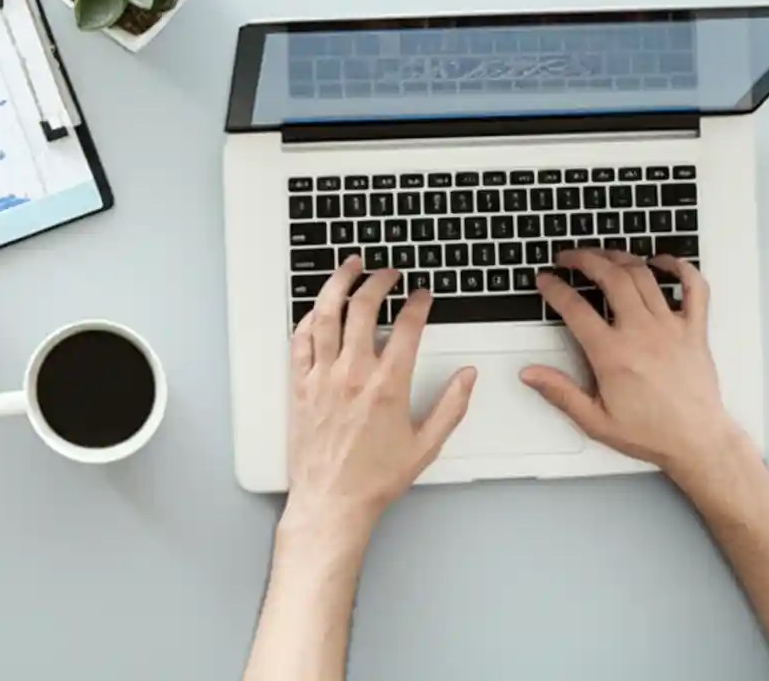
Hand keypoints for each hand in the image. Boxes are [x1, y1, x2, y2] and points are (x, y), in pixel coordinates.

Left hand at [285, 257, 476, 531]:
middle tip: (388, 273)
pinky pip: (300, 340)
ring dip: (339, 284)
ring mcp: (322, 378)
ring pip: (327, 315)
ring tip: (350, 267)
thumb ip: (452, 406)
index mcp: (388, 386)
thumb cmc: (375, 479)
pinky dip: (310, 318)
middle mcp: (353, 375)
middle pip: (363, 308)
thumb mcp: (427, 445)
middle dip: (379, 281)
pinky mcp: (300, 387)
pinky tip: (319, 308)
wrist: (332, 502)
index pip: (407, 327)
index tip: (422, 295)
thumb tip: (468, 377)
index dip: (418, 303)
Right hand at [521, 249, 745, 483]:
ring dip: (620, 258)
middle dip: (585, 259)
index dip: (555, 288)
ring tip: (604, 255)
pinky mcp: (695, 330)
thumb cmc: (651, 433)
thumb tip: (530, 374)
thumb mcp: (594, 420)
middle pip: (611, 278)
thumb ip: (560, 392)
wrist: (697, 441)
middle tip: (569, 257)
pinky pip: (693, 287)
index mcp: (613, 354)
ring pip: (643, 276)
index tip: (545, 280)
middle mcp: (642, 333)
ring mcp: (671, 327)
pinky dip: (679, 267)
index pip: (575, 308)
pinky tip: (662, 262)